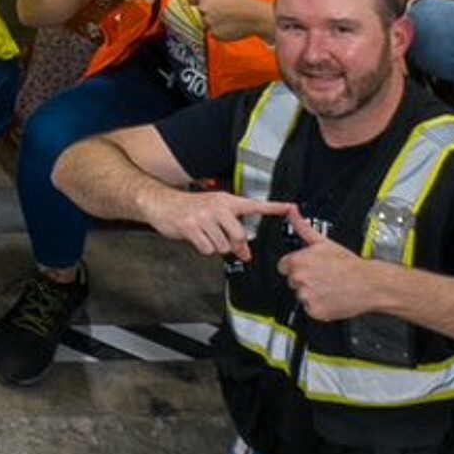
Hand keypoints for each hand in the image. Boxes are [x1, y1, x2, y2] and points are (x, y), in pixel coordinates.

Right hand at [145, 190, 292, 259]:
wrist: (162, 203)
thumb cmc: (189, 209)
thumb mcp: (213, 215)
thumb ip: (231, 232)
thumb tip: (245, 253)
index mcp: (226, 201)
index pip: (254, 205)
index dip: (274, 207)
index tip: (291, 207)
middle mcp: (217, 207)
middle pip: (240, 235)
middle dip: (233, 243)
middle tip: (222, 238)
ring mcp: (204, 216)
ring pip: (223, 245)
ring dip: (215, 246)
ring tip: (205, 234)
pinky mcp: (191, 227)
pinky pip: (207, 248)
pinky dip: (203, 248)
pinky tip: (196, 238)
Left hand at [188, 0, 268, 41]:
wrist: (256, 15)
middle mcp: (202, 10)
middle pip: (198, 10)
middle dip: (208, 8)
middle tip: (223, 6)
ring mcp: (207, 24)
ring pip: (205, 22)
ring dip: (213, 19)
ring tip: (228, 15)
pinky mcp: (214, 35)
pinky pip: (212, 33)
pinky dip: (219, 29)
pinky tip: (230, 23)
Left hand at [278, 209, 380, 321]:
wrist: (368, 283)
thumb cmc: (348, 264)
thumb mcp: (323, 241)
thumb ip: (302, 227)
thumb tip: (291, 212)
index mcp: (297, 261)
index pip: (284, 266)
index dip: (297, 265)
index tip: (309, 267)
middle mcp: (299, 279)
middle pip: (292, 281)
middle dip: (304, 279)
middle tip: (323, 275)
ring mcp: (306, 296)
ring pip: (301, 295)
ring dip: (311, 292)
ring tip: (329, 286)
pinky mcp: (314, 311)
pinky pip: (310, 308)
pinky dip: (318, 305)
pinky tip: (330, 296)